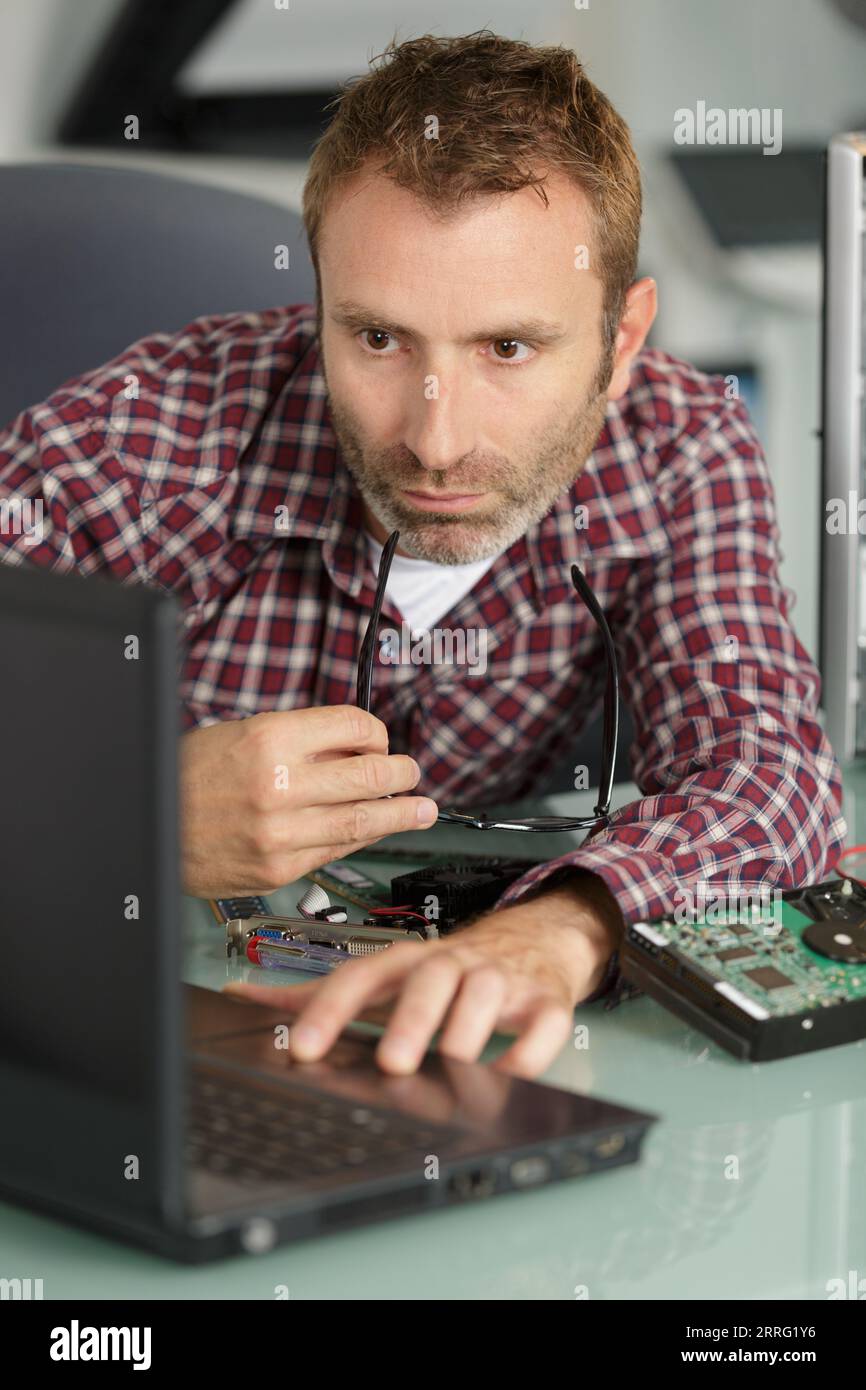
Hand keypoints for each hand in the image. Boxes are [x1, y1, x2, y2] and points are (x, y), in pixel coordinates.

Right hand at [179, 705, 437, 896]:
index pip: (355, 728)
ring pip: (363, 821)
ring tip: (422, 811)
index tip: (380, 743)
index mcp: (271, 738)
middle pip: (371, 777)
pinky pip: (336, 851)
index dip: (377, 735)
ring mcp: (282, 832)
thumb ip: (300, 740)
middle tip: (413, 774)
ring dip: (401, 815)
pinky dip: (360, 839)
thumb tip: (357, 748)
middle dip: (402, 775)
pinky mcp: (279, 868)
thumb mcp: (242, 734)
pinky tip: (373, 832)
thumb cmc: (192, 777)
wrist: (151, 828)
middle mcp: (281, 784)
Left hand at [225, 880, 621, 1078]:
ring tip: (453, 1065)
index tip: (305, 1048)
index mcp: (406, 961)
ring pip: (486, 994)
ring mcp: (500, 980)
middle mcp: (451, 964)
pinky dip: (532, 1048)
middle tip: (390, 1062)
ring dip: (469, 1028)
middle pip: (429, 979)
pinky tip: (513, 1071)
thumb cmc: (446, 968)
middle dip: (411, 1019)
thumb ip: (318, 993)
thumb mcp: (384, 976)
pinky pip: (544, 1021)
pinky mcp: (544, 1001)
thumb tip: (240, 998)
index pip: (363, 975)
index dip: (332, 1008)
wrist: (535, 937)